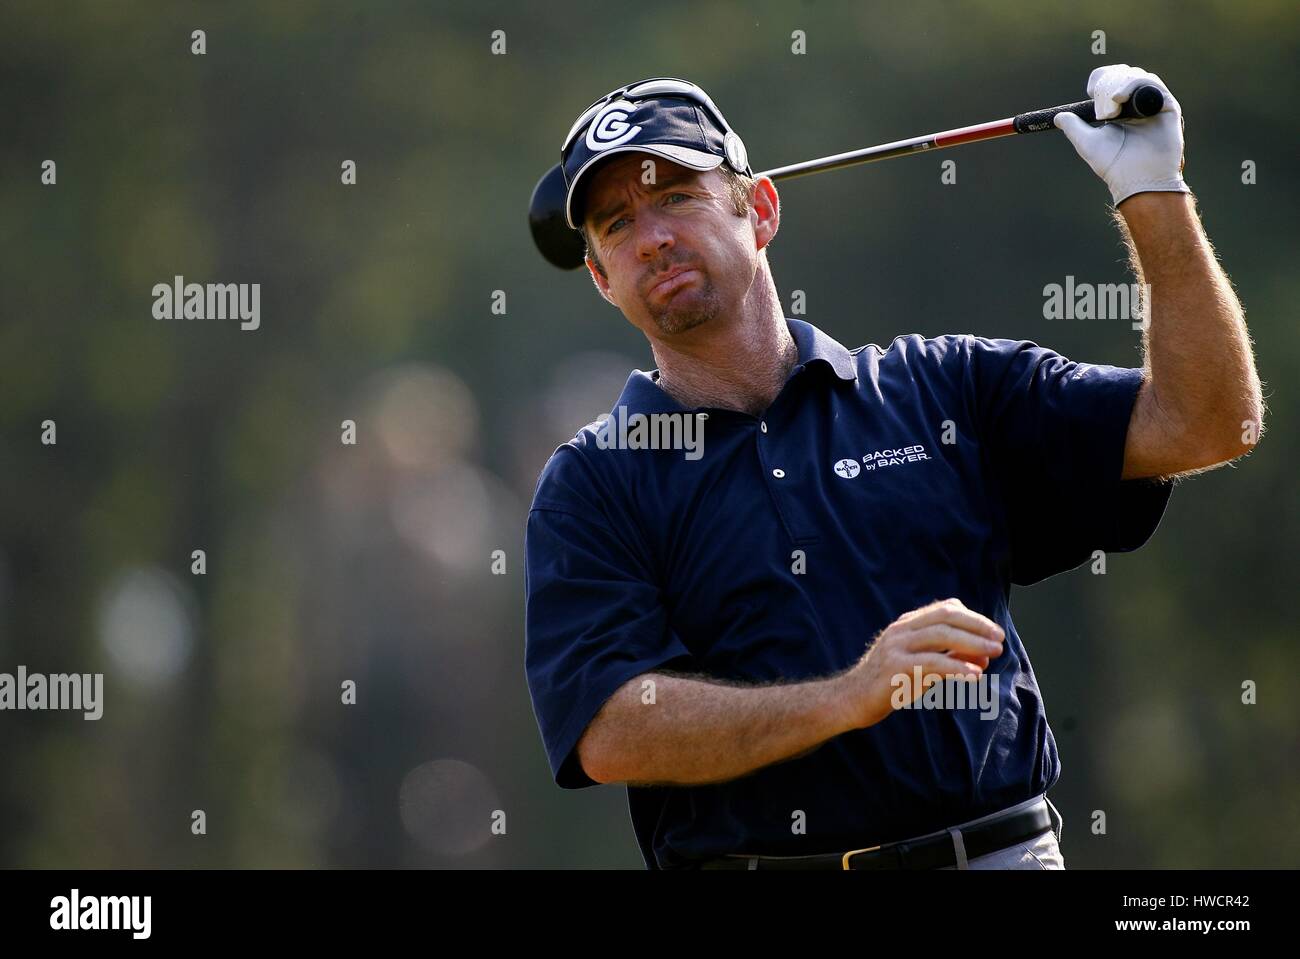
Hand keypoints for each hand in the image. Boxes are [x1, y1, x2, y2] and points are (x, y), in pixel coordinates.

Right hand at [839, 597, 1004, 729]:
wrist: (851, 700)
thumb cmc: (889, 683)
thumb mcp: (919, 664)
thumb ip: (947, 656)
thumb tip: (983, 657)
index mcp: (906, 625)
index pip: (944, 609)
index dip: (973, 618)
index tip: (993, 632)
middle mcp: (901, 630)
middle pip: (946, 617)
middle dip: (977, 627)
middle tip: (999, 640)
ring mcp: (896, 647)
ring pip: (941, 635)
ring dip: (972, 643)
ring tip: (994, 654)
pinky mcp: (896, 668)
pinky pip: (933, 663)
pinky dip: (957, 666)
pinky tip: (975, 674)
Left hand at [1054, 63, 1189, 206]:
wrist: (1137, 180)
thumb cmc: (1114, 165)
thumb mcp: (1087, 143)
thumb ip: (1073, 128)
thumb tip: (1058, 117)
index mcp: (1119, 110)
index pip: (1111, 81)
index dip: (1101, 80)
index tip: (1090, 91)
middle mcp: (1137, 105)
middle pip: (1125, 74)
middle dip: (1110, 79)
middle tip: (1098, 94)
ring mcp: (1152, 105)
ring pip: (1139, 76)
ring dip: (1121, 82)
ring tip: (1112, 100)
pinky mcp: (1167, 107)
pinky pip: (1153, 84)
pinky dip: (1135, 85)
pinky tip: (1121, 97)